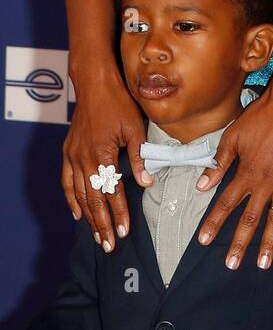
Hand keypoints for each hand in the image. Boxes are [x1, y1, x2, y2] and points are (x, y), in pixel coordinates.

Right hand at [62, 70, 149, 250]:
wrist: (94, 84)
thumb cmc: (118, 103)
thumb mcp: (135, 128)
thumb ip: (139, 157)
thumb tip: (147, 184)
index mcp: (102, 154)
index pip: (112, 192)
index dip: (118, 213)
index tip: (124, 232)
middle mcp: (84, 159)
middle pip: (93, 199)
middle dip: (102, 224)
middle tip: (109, 245)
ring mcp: (73, 156)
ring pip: (79, 194)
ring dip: (88, 217)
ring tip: (96, 236)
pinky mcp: (68, 152)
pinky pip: (67, 181)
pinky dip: (71, 199)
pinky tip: (77, 213)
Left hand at [195, 85, 272, 269]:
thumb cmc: (260, 116)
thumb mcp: (233, 136)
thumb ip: (219, 163)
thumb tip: (201, 186)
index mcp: (246, 173)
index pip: (224, 204)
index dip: (213, 223)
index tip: (204, 242)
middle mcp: (265, 183)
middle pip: (249, 218)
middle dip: (239, 243)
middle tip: (231, 265)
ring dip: (269, 243)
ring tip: (263, 263)